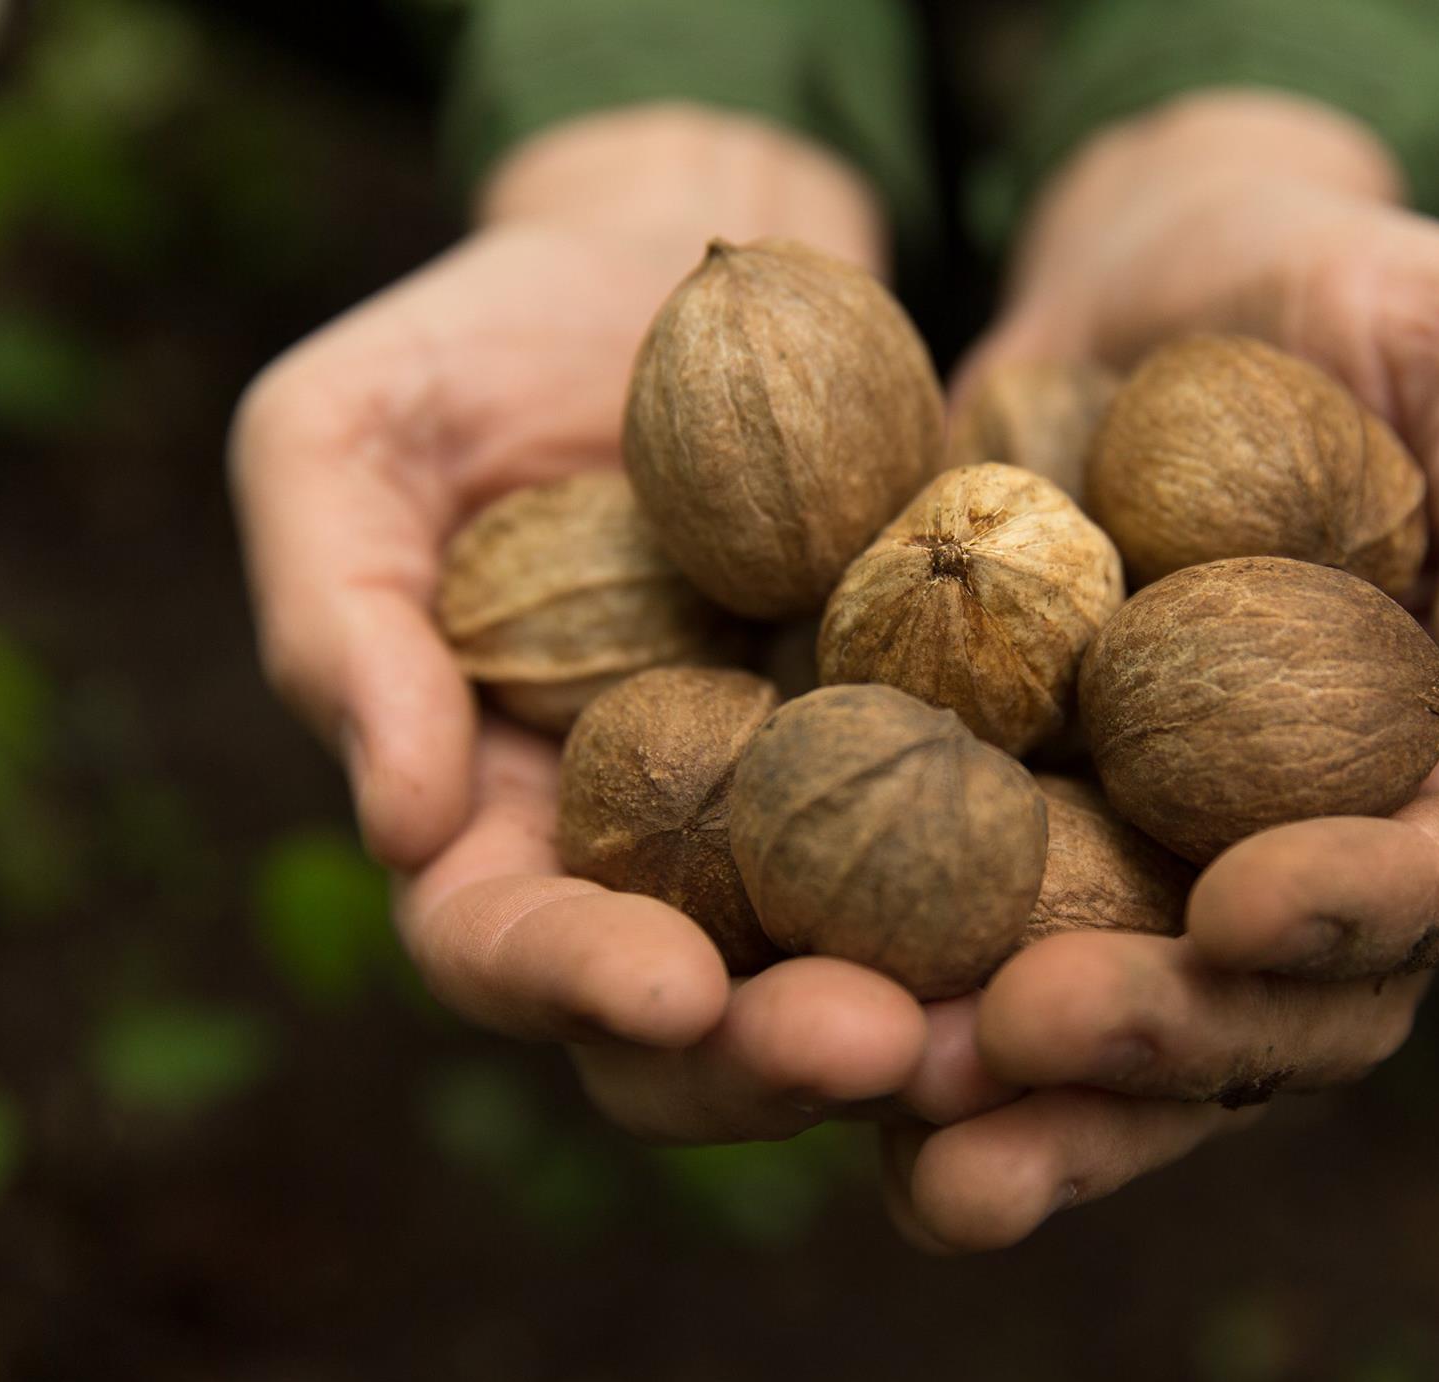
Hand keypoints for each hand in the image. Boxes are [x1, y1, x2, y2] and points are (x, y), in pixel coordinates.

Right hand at [229, 106, 936, 1140]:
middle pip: (692, 1024)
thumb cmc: (480, 344)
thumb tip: (399, 822)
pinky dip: (1025, 901)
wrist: (684, 266)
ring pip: (843, 975)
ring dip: (918, 1020)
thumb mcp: (341, 438)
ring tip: (1003, 1028)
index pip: (506, 946)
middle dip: (771, 1058)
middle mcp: (649, 857)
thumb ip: (340, 621)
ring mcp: (793, 819)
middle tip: (877, 1047)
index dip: (578, 984)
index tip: (673, 991)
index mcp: (489, 817)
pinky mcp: (921, 756)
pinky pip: (972, 854)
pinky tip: (1097, 912)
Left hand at [883, 91, 1438, 1249]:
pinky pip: (960, 957)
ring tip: (911, 1122)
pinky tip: (808, 1059)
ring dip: (1016, 1100)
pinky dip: (898, 1020)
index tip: (1240, 902)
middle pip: (1265, 1014)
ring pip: (1111, 1038)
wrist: (1157, 281)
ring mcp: (1150, 870)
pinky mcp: (1010, 837)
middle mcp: (1304, 863)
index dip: (1360, 913)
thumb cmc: (1353, 293)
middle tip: (1026, 1035)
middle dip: (1154, 1043)